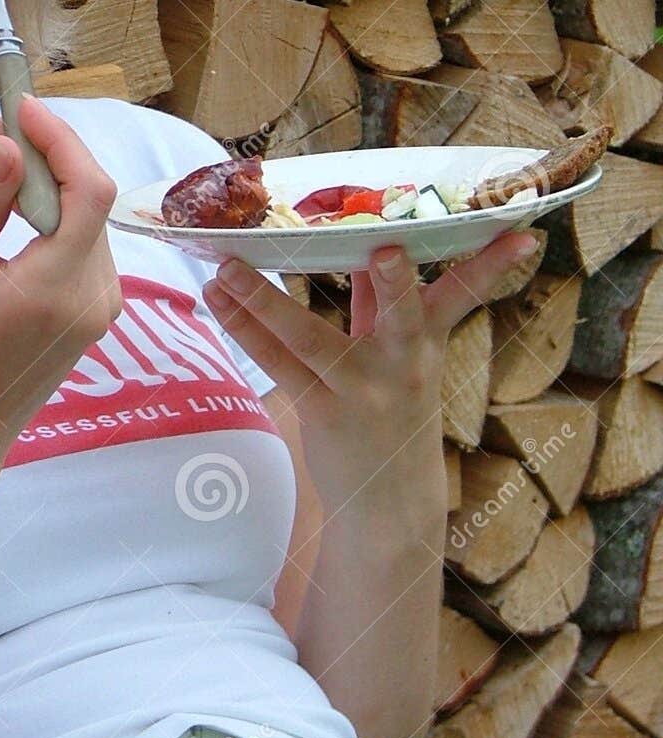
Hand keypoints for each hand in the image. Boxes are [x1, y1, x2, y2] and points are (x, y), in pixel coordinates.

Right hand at [0, 95, 122, 452]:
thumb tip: (8, 145)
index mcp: (58, 289)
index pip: (88, 190)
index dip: (60, 139)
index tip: (19, 108)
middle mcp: (95, 296)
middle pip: (86, 196)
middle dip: (35, 154)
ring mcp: (102, 306)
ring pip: (83, 216)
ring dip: (36, 182)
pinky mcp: (95, 310)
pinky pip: (79, 243)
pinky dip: (44, 214)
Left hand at [201, 234, 537, 507]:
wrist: (390, 503)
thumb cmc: (392, 409)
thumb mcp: (401, 354)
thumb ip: (380, 301)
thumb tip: (368, 242)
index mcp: (427, 342)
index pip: (463, 294)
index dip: (491, 265)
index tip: (520, 234)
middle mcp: (401, 364)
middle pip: (402, 316)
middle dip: (396, 284)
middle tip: (388, 250)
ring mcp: (362, 391)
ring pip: (310, 338)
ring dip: (265, 299)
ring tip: (228, 266)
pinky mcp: (323, 413)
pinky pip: (276, 365)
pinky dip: (243, 327)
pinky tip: (216, 297)